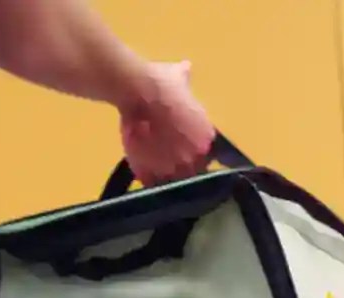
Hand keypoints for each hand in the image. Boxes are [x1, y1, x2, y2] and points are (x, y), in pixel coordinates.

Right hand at [119, 61, 215, 186]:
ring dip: (166, 177)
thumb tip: (186, 68)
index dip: (194, 153)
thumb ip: (185, 77)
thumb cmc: (160, 81)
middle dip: (182, 167)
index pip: (207, 155)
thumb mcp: (177, 76)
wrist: (136, 90)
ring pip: (173, 182)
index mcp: (206, 138)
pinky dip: (148, 181)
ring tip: (154, 167)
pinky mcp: (150, 172)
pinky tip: (143, 172)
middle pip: (192, 172)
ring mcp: (172, 167)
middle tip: (166, 157)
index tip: (183, 147)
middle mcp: (194, 156)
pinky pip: (152, 184)